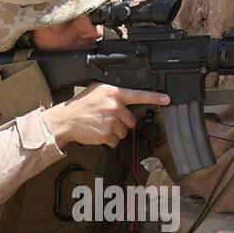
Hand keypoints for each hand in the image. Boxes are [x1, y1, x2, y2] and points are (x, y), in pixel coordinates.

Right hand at [44, 84, 170, 148]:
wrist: (66, 119)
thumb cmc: (80, 105)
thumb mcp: (97, 91)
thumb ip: (113, 94)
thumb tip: (124, 99)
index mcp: (114, 93)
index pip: (138, 95)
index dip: (155, 97)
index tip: (167, 99)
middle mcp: (114, 106)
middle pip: (131, 120)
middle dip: (123, 123)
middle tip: (110, 120)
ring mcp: (111, 121)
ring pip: (123, 132)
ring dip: (115, 132)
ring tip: (100, 125)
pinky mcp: (107, 134)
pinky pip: (115, 141)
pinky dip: (108, 140)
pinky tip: (98, 133)